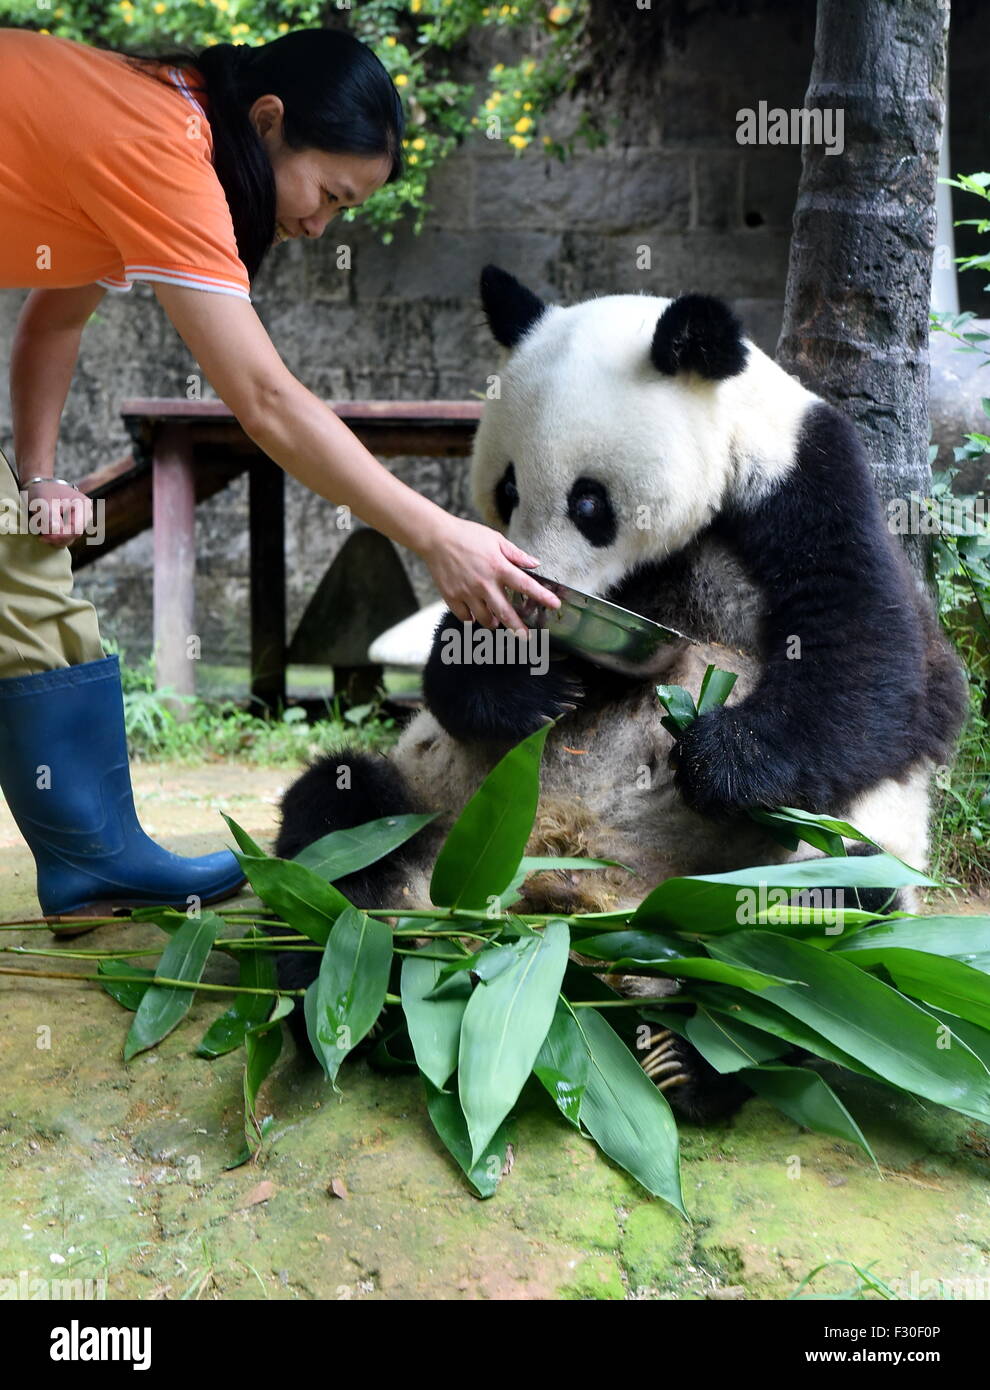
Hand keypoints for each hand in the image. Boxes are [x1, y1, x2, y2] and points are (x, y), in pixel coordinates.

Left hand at [23, 479, 92, 547]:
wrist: (41, 485)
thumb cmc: (42, 491)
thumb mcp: (44, 503)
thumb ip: (50, 517)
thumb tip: (56, 529)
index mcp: (82, 505)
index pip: (76, 529)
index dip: (60, 536)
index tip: (44, 537)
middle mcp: (86, 513)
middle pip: (74, 534)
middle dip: (57, 537)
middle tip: (41, 535)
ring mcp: (81, 518)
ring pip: (70, 536)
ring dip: (55, 537)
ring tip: (42, 529)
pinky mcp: (74, 522)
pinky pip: (67, 535)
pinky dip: (56, 535)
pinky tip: (47, 530)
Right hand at [421, 514, 561, 630]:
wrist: (436, 537)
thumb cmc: (466, 535)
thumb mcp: (495, 539)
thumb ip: (516, 554)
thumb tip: (535, 564)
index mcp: (498, 567)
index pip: (525, 585)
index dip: (542, 596)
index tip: (555, 604)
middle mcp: (484, 583)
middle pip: (505, 612)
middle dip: (518, 628)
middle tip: (526, 637)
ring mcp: (467, 592)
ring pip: (484, 618)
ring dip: (493, 622)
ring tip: (496, 621)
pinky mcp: (452, 597)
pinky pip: (465, 617)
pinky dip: (471, 618)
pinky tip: (474, 614)